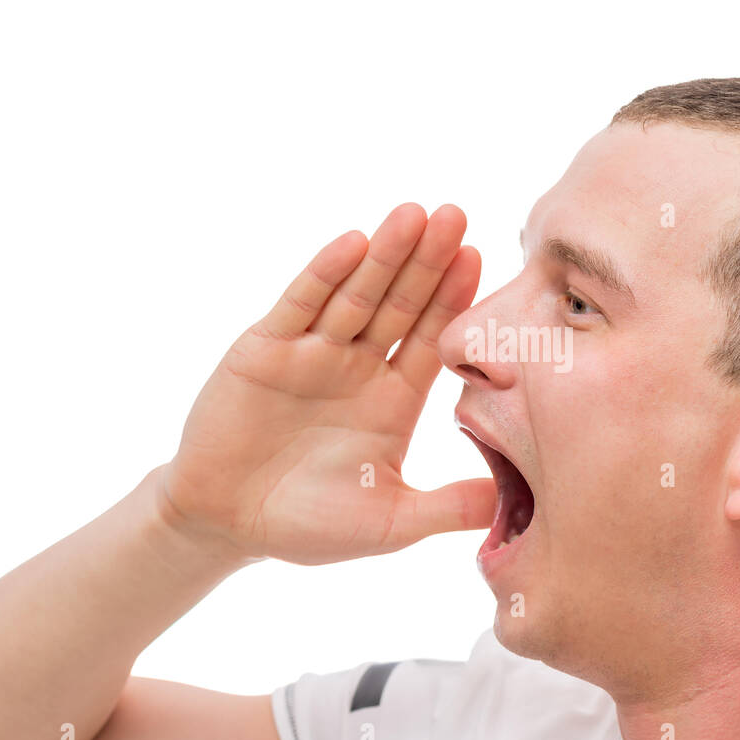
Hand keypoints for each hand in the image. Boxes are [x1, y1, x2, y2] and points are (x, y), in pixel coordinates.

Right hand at [159, 203, 494, 565]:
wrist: (225, 524)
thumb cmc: (308, 526)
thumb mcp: (390, 524)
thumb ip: (448, 509)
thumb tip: (514, 505)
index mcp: (394, 399)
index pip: (432, 338)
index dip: (454, 299)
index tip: (480, 258)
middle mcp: (359, 366)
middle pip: (401, 303)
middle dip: (428, 261)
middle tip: (457, 214)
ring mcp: (313, 352)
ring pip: (356, 294)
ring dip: (385, 254)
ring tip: (414, 213)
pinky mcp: (266, 349)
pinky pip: (300, 305)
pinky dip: (324, 274)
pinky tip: (354, 243)